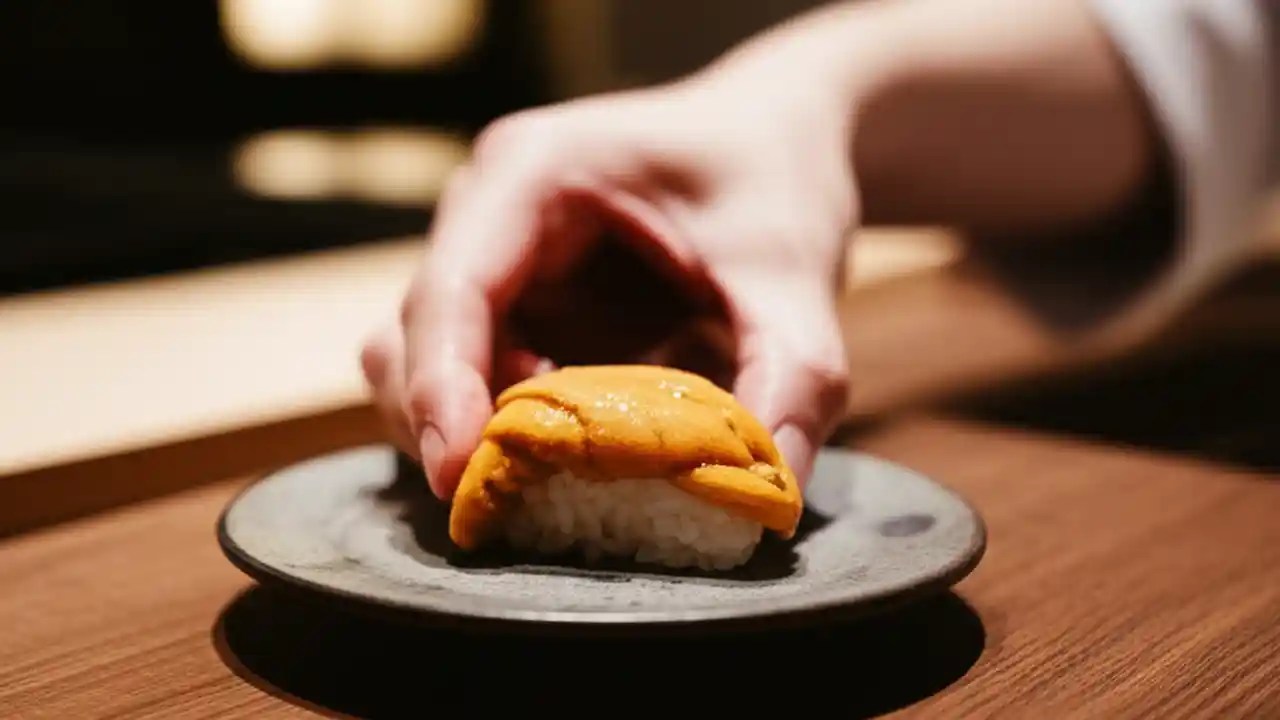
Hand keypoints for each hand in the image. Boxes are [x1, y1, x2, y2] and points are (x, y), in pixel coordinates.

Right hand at [361, 64, 856, 499]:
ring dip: (465, 432)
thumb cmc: (772, 180)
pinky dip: (496, 428)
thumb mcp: (795, 272)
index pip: (455, 286)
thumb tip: (771, 491)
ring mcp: (490, 260)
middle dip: (451, 424)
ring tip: (542, 480)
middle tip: (514, 503)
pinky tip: (562, 455)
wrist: (773, 140)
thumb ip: (793, 374)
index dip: (443, 386)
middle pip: (414, 334)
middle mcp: (487, 211)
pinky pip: (465, 377)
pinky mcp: (508, 305)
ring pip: (417, 363)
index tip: (461, 475)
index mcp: (535, 172)